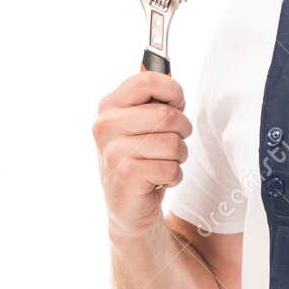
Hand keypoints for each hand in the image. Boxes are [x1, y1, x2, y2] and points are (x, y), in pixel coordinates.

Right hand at [93, 69, 192, 238]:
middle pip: (168, 115)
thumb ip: (154, 101)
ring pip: (173, 143)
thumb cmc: (142, 159)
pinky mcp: (126, 175)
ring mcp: (113, 150)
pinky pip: (171, 168)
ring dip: (179, 157)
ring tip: (163, 163)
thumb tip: (173, 83)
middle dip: (182, 131)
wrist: (128, 207)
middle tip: (171, 144)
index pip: (148, 80)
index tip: (177, 106)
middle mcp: (106, 125)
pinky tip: (158, 180)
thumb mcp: (142, 124)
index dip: (173, 92)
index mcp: (110, 105)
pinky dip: (174, 176)